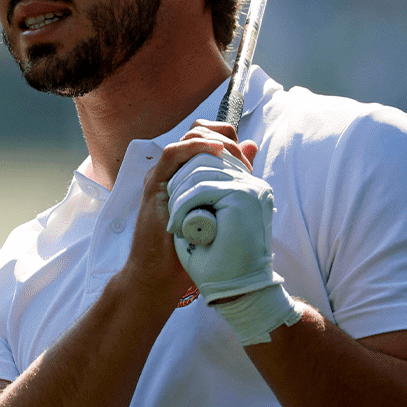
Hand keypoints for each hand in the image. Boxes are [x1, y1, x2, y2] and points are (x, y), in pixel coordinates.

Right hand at [123, 122, 258, 305]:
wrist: (160, 275)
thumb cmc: (189, 248)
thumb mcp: (219, 207)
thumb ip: (233, 177)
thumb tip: (252, 147)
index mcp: (187, 173)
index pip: (208, 138)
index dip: (230, 140)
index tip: (246, 161)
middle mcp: (174, 171)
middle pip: (198, 131)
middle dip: (226, 138)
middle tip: (242, 162)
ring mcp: (163, 176)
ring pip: (188, 138)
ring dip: (215, 141)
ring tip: (232, 156)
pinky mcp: (154, 185)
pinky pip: (172, 155)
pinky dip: (195, 147)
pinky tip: (214, 150)